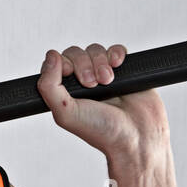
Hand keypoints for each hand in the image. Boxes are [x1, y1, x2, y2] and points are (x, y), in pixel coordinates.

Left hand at [38, 43, 168, 154]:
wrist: (137, 136)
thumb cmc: (102, 131)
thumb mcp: (66, 114)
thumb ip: (49, 87)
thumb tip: (50, 56)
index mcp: (66, 92)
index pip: (57, 63)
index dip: (63, 63)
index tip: (71, 74)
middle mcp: (83, 83)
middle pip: (76, 53)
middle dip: (84, 65)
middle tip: (92, 84)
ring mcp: (103, 75)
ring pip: (95, 50)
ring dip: (100, 62)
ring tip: (108, 81)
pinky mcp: (124, 71)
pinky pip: (116, 50)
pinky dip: (116, 53)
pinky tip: (117, 65)